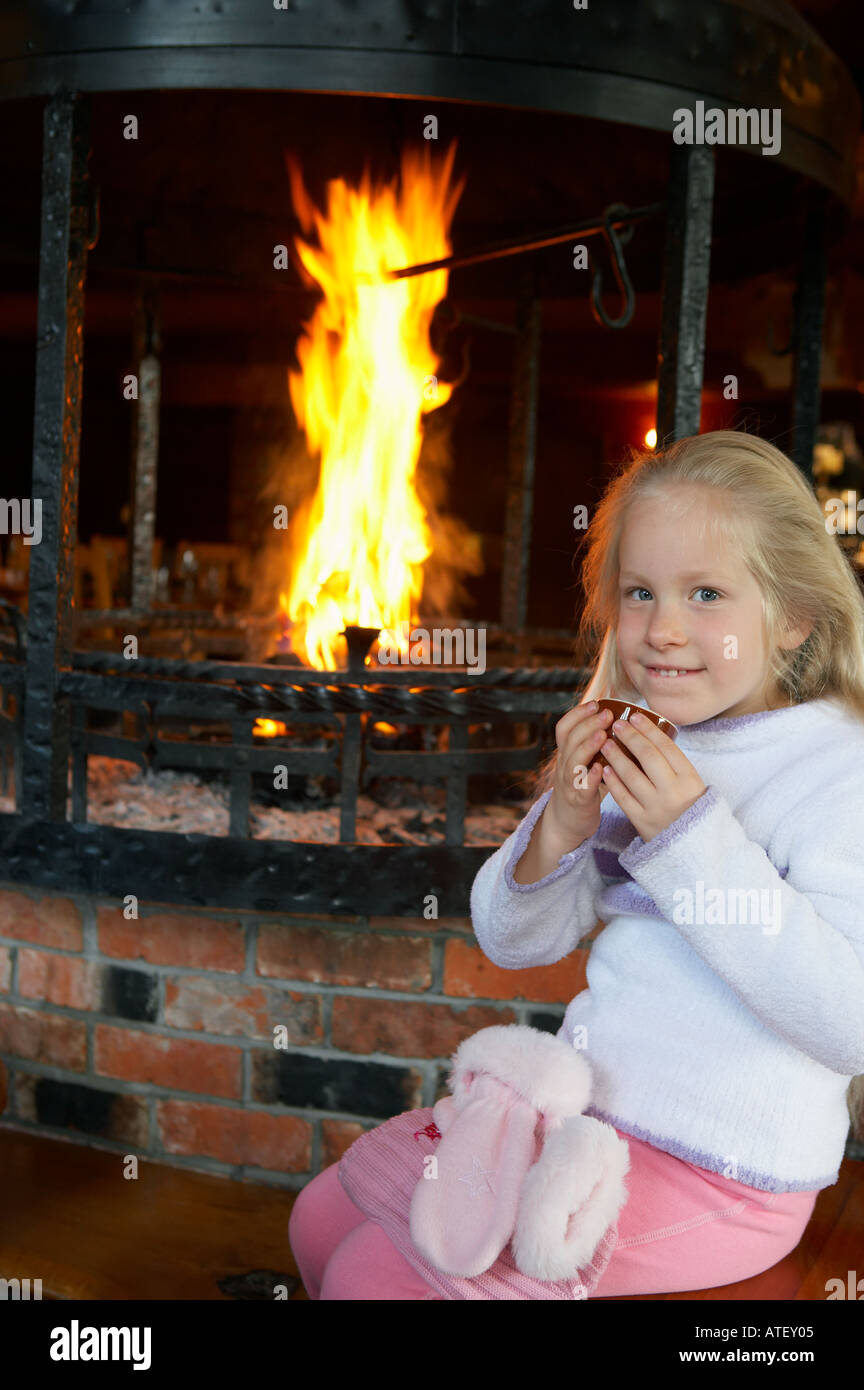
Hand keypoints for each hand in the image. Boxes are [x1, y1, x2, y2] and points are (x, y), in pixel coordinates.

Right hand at [545, 701, 615, 846]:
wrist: (567, 822)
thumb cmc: (583, 787)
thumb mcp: (583, 762)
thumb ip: (595, 746)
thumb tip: (622, 722)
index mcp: (567, 754)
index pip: (564, 728)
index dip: (577, 714)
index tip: (596, 703)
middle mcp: (564, 765)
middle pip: (569, 740)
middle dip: (588, 724)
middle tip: (607, 714)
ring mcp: (569, 783)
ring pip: (573, 761)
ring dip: (588, 746)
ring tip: (603, 735)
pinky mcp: (578, 800)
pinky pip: (581, 786)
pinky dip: (590, 777)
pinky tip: (601, 768)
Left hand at [598, 710, 706, 842]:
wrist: (693, 847)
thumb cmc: (690, 808)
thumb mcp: (692, 785)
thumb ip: (675, 765)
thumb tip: (650, 734)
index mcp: (690, 779)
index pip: (667, 747)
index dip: (649, 730)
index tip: (635, 716)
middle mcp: (674, 792)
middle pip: (648, 757)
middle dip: (630, 737)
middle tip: (617, 724)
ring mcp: (656, 808)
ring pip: (632, 775)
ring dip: (616, 756)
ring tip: (605, 742)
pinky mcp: (642, 822)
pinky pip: (623, 797)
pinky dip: (613, 781)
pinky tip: (605, 768)